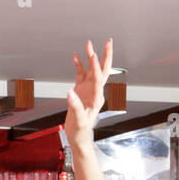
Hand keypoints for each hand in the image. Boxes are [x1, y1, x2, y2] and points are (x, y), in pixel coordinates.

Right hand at [65, 37, 113, 151]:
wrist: (79, 138)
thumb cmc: (81, 131)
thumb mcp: (79, 121)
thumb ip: (75, 107)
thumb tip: (70, 93)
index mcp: (96, 98)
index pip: (98, 78)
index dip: (95, 67)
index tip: (93, 55)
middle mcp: (95, 92)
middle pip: (102, 70)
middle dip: (105, 56)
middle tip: (108, 42)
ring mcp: (88, 90)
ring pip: (91, 70)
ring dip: (90, 57)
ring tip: (88, 45)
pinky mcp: (81, 91)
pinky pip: (81, 75)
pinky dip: (79, 65)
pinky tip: (76, 57)